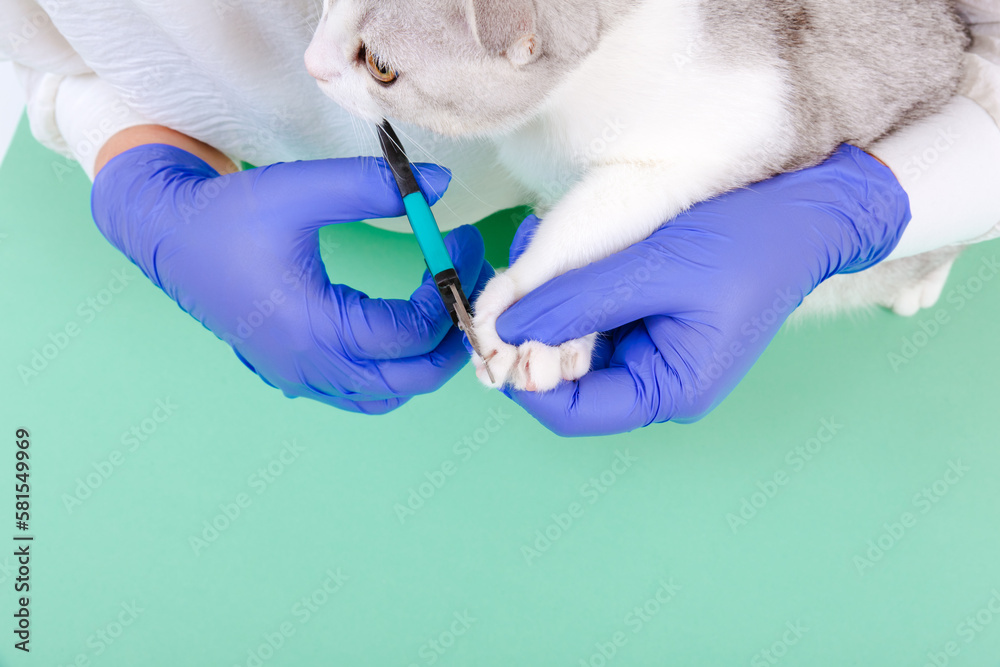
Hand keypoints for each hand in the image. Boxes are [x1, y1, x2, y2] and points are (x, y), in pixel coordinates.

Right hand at [92, 143, 489, 413]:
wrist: (170, 238)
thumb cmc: (229, 215)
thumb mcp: (301, 189)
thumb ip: (373, 187)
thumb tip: (441, 184)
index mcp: (313, 328)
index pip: (410, 332)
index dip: (450, 287)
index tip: (464, 243)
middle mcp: (309, 366)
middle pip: (412, 378)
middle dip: (453, 333)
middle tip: (470, 282)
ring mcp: (300, 378)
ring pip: (389, 394)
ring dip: (426, 358)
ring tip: (443, 303)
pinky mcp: (294, 375)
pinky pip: (362, 393)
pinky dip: (393, 371)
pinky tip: (402, 330)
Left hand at [494, 145, 909, 435]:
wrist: (806, 215)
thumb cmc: (745, 244)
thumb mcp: (653, 269)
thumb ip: (576, 301)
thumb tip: (508, 328)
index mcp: (669, 391)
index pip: (570, 411)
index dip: (522, 379)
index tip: (490, 333)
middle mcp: (660, 385)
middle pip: (568, 380)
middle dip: (532, 334)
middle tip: (507, 281)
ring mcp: (657, 357)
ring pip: (576, 346)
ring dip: (549, 307)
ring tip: (530, 252)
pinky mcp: (654, 327)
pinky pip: (596, 321)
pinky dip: (574, 294)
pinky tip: (558, 255)